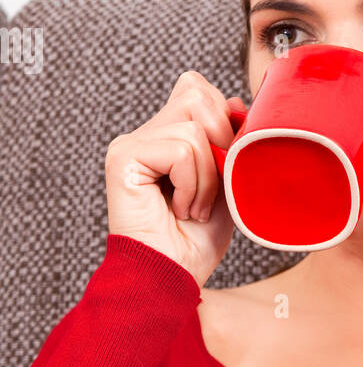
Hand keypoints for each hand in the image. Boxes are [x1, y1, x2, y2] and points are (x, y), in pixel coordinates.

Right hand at [105, 69, 247, 289]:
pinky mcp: (123, 157)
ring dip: (207, 177)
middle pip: (197, 93)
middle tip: (213, 188)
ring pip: (194, 128)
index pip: (197, 89)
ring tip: (194, 207)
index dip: (224, 118)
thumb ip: (227, 140)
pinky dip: (191, 185)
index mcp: (167, 135)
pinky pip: (180, 150)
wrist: (172, 277)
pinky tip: (179, 210)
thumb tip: (235, 101)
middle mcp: (146, 134)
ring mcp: (131, 143)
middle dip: (221, 142)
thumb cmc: (197, 239)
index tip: (226, 164)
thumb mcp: (226, 182)